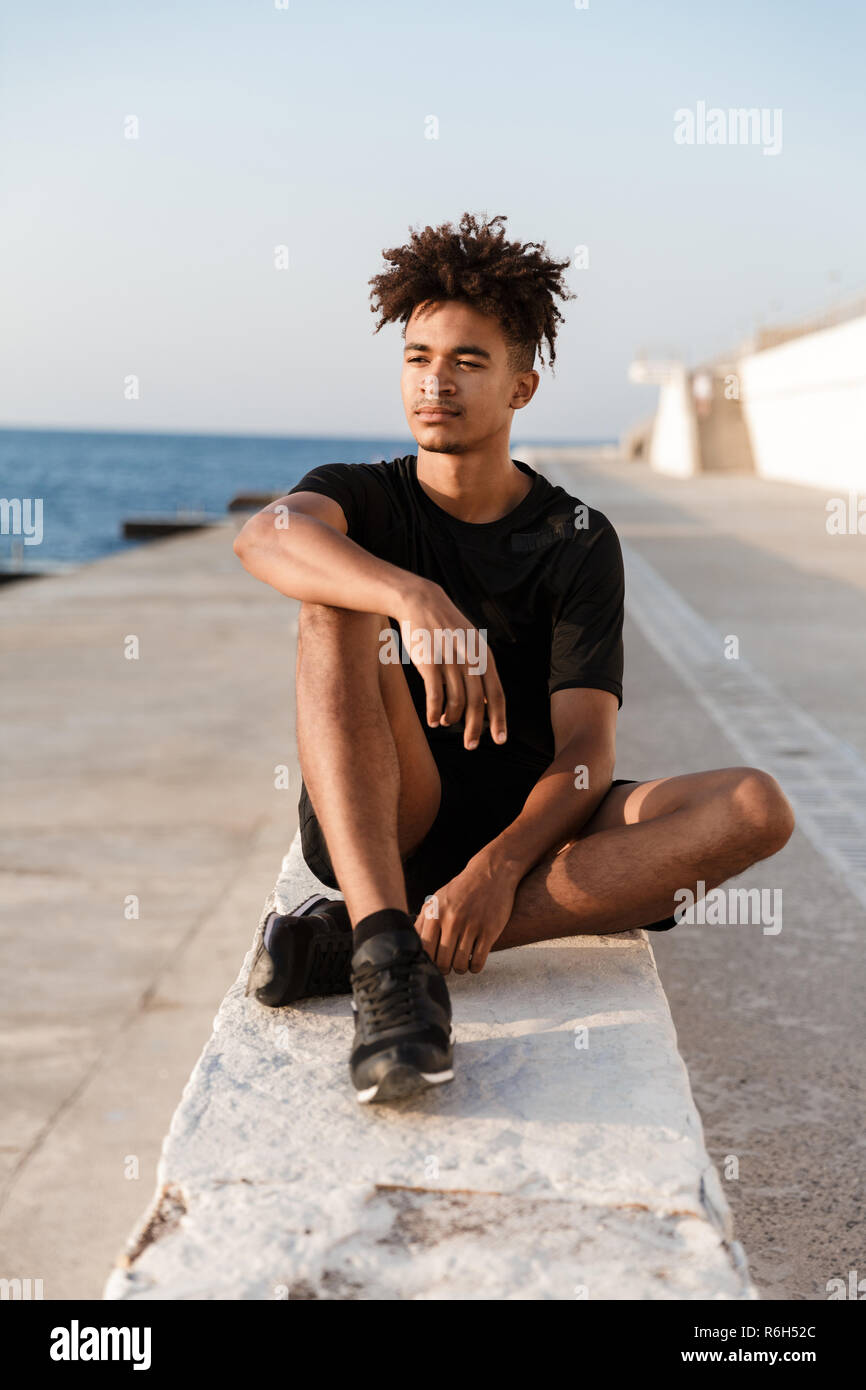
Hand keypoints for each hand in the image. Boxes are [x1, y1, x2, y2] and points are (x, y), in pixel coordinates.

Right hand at [395, 578, 506, 749]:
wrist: (420, 602)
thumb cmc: (445, 628)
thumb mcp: (469, 643)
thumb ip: (479, 670)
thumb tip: (485, 703)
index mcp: (484, 655)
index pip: (496, 694)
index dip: (499, 719)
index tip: (500, 740)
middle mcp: (470, 659)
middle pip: (477, 703)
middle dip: (475, 729)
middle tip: (471, 746)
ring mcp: (450, 660)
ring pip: (456, 702)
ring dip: (451, 719)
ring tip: (445, 724)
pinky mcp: (429, 662)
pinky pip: (435, 695)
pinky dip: (434, 712)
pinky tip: (432, 720)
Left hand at [413, 852, 517, 973]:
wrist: (491, 873)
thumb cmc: (461, 889)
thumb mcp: (437, 899)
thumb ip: (423, 921)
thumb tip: (411, 944)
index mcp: (435, 913)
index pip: (425, 950)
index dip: (428, 962)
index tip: (433, 963)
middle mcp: (452, 920)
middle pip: (443, 962)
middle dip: (445, 968)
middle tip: (449, 965)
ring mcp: (471, 926)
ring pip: (461, 965)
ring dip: (461, 968)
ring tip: (462, 962)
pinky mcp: (489, 931)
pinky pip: (478, 962)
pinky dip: (475, 967)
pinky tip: (474, 961)